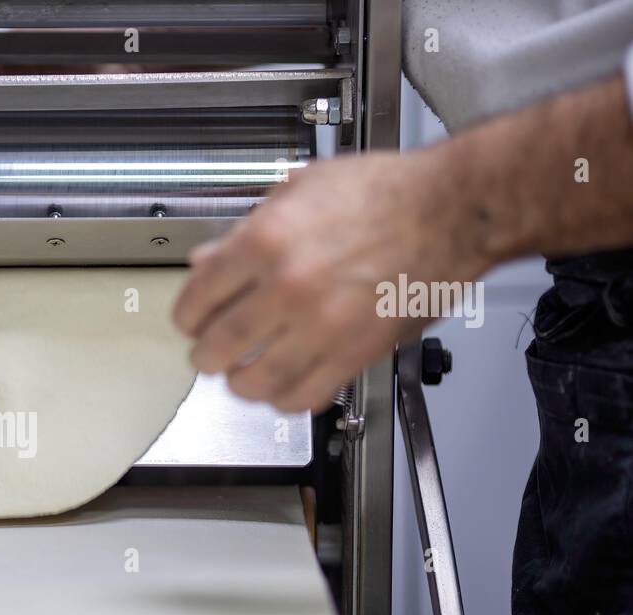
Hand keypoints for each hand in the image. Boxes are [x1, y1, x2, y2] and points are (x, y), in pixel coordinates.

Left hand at [172, 149, 494, 411]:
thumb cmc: (388, 192)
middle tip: (210, 352)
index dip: (187, 317)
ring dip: (240, 382)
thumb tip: (209, 261)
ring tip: (243, 372)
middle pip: (215, 349)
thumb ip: (247, 230)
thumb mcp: (302, 189)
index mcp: (266, 241)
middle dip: (206, 354)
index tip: (192, 321)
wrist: (454, 209)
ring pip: (250, 383)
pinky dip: (284, 398)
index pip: (195, 301)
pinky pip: (301, 397)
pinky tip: (284, 386)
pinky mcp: (355, 354)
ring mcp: (321, 326)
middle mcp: (288, 288)